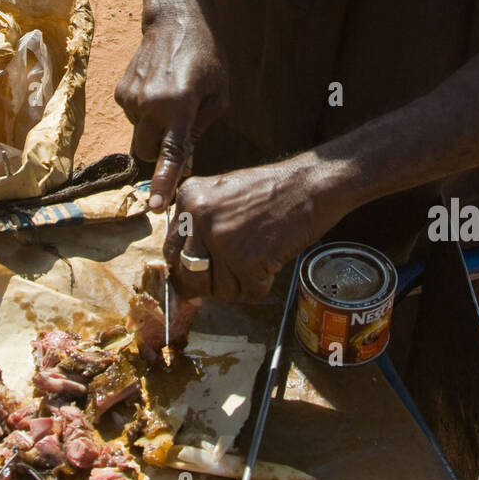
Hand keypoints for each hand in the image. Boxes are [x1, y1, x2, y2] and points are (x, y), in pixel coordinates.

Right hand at [115, 6, 227, 210]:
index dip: (163, 182)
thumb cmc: (206, 57)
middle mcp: (149, 104)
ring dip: (154, 126)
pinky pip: (133, 117)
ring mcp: (130, 98)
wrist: (174, 20)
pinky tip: (158, 89)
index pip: (169, 154)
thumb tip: (184, 163)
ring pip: (139, 133)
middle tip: (176, 132)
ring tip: (171, 96)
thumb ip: (200, 131)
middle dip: (157, 152)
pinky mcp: (120, 92)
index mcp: (179, 106)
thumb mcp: (219, 95)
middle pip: (145, 152)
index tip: (156, 206)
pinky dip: (145, 112)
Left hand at [164, 156, 350, 304]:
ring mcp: (223, 240)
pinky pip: (249, 294)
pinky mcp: (248, 261)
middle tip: (229, 277)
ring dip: (239, 285)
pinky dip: (261, 286)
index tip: (197, 277)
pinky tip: (270, 263)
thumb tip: (185, 283)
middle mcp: (199, 218)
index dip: (184, 270)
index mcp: (188, 198)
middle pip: (190, 276)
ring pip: (219, 291)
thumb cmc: (270, 191)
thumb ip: (199, 229)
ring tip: (256, 260)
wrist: (308, 185)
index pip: (170, 250)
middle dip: (208, 285)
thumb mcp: (221, 195)